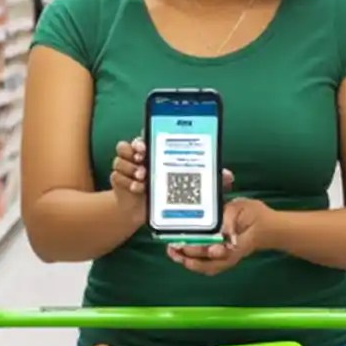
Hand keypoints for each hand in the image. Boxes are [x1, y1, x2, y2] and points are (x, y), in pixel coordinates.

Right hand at [111, 138, 233, 226]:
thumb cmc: (170, 191)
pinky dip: (126, 182)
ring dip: (130, 167)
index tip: (148, 144)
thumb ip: (208, 177)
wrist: (146, 210)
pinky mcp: (118, 181)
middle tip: (143, 159)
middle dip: (134, 150)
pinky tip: (137, 188)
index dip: (145, 137)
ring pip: (120, 159)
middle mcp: (138, 156)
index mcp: (155, 150)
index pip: (146, 136)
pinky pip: (116, 177)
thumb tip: (228, 175)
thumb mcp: (191, 183)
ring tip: (143, 177)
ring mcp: (126, 168)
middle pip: (128, 144)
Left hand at [167, 198, 271, 275]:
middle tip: (173, 246)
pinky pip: (206, 267)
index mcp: (237, 243)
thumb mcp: (244, 207)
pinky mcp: (222, 260)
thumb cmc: (254, 214)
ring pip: (206, 267)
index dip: (205, 250)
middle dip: (189, 255)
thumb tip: (221, 229)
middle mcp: (230, 255)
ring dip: (188, 261)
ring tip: (172, 252)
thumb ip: (231, 217)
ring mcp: (226, 260)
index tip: (189, 246)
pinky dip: (193, 263)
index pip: (220, 250)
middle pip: (209, 261)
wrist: (267, 228)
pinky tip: (180, 256)